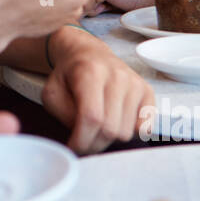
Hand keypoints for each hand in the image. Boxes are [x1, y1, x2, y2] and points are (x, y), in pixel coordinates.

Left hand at [41, 25, 155, 152]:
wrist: (88, 53)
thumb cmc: (68, 76)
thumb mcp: (52, 93)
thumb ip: (65, 116)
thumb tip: (83, 138)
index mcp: (90, 72)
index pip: (92, 117)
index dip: (82, 141)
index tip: (73, 147)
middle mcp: (117, 76)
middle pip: (111, 129)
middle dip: (94, 144)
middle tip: (83, 141)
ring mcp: (135, 83)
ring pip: (127, 132)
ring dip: (110, 138)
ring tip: (98, 127)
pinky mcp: (147, 90)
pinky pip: (144, 127)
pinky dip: (129, 133)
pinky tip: (115, 123)